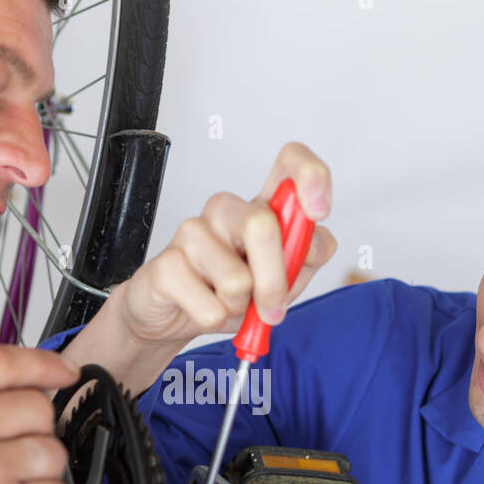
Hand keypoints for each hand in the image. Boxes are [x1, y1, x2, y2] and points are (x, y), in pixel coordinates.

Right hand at [112, 141, 337, 348]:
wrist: (177, 318)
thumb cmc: (232, 295)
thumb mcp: (283, 281)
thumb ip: (306, 258)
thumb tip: (313, 245)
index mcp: (260, 208)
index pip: (289, 163)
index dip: (310, 176)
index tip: (318, 211)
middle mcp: (226, 211)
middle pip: (261, 225)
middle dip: (274, 282)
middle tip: (271, 309)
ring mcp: (192, 232)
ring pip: (236, 278)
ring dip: (240, 307)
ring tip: (226, 302)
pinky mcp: (165, 264)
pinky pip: (210, 307)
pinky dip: (214, 320)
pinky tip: (202, 308)